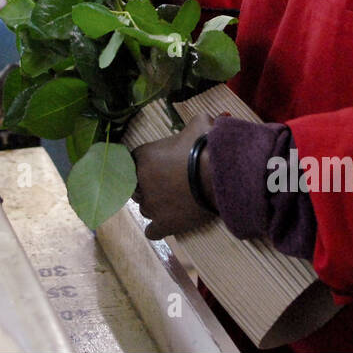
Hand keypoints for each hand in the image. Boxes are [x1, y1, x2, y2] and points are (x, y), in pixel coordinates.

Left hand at [131, 112, 216, 239]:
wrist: (219, 176)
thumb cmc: (207, 147)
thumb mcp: (199, 125)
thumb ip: (194, 124)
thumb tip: (203, 122)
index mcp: (143, 156)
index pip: (133, 161)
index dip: (147, 164)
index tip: (160, 164)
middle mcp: (141, 182)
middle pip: (137, 186)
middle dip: (149, 185)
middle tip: (168, 183)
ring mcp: (151, 205)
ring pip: (144, 208)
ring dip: (155, 205)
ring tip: (172, 202)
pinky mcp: (164, 224)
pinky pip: (152, 231)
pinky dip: (158, 227)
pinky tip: (168, 222)